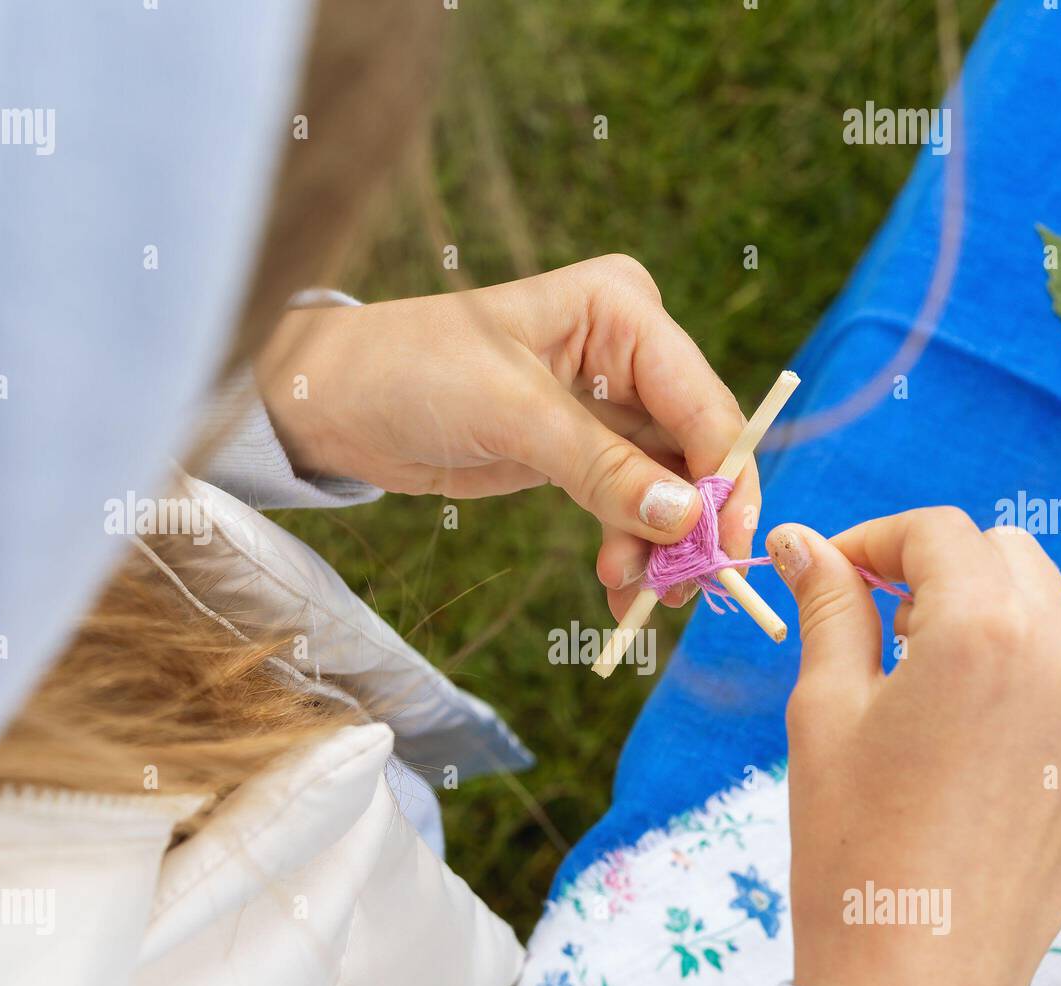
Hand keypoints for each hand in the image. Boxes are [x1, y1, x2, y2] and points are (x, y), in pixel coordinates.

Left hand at [254, 256, 757, 618]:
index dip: (723, 479)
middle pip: (694, 450)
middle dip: (689, 524)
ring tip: (634, 599)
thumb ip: (603, 468)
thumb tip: (683, 518)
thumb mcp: (513, 415)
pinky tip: (618, 590)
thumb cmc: (413, 372)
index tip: (724, 549)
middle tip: (682, 591)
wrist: (336, 403)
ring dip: (657, 549)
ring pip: (665, 489)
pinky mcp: (581, 451)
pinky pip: (627, 507)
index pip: (702, 402)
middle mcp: (628, 354)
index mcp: (624, 312)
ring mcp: (607, 407)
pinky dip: (629, 549)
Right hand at [765, 509, 1060, 985]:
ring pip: (1051, 611)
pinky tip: (981, 734)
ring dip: (990, 619)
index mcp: (985, 630)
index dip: (875, 542)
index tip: (837, 575)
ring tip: (930, 689)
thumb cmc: (852, 845)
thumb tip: (802, 542)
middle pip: (1003, 556)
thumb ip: (829, 607)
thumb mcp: (824, 709)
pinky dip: (1033, 676)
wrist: (915, 979)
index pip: (935, 532)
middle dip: (938, 574)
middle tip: (879, 631)